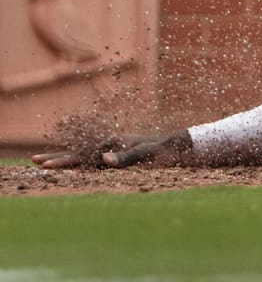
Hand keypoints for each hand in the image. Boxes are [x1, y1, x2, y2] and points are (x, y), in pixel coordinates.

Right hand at [32, 131, 191, 168]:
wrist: (180, 145)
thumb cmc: (165, 149)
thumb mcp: (146, 153)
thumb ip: (125, 157)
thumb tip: (104, 159)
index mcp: (114, 143)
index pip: (83, 154)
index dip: (64, 160)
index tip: (45, 164)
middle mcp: (112, 144)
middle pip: (80, 151)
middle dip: (59, 156)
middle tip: (35, 161)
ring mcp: (116, 149)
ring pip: (87, 154)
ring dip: (68, 158)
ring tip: (48, 160)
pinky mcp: (122, 155)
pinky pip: (97, 159)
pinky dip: (83, 161)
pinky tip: (77, 164)